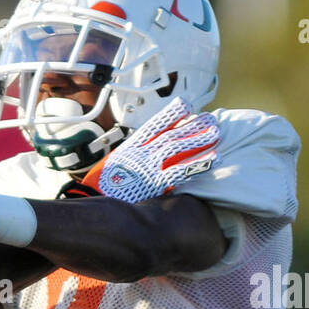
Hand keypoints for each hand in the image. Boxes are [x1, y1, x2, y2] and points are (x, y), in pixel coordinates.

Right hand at [98, 98, 220, 203]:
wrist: (91, 202)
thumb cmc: (99, 190)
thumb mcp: (111, 168)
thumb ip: (128, 161)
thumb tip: (140, 159)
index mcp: (130, 147)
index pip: (154, 125)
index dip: (171, 114)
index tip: (186, 105)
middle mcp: (141, 153)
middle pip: (171, 134)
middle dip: (192, 126)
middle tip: (210, 120)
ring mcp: (148, 167)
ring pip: (178, 147)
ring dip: (198, 139)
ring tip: (216, 133)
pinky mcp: (155, 183)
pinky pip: (181, 170)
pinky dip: (198, 163)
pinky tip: (215, 158)